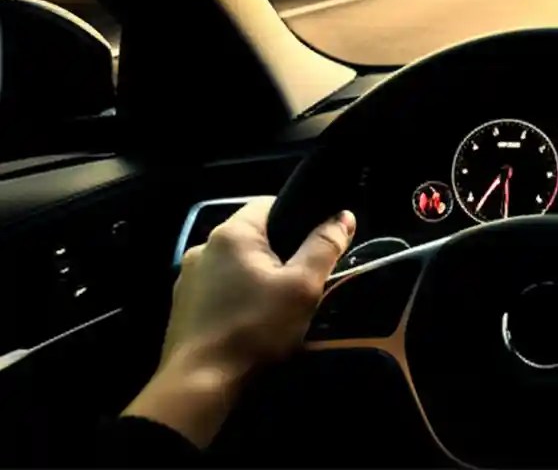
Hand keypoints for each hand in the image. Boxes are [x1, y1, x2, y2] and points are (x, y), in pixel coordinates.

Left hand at [123, 198, 355, 447]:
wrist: (200, 383)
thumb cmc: (255, 328)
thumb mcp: (302, 287)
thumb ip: (324, 247)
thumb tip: (343, 215)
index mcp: (232, 233)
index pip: (271, 204)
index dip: (301, 219)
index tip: (319, 246)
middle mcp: (204, 246)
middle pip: (255, 237)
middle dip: (281, 254)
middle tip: (305, 282)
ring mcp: (188, 277)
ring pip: (237, 265)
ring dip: (258, 277)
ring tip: (279, 306)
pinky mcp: (183, 305)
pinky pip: (220, 288)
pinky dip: (238, 297)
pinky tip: (251, 322)